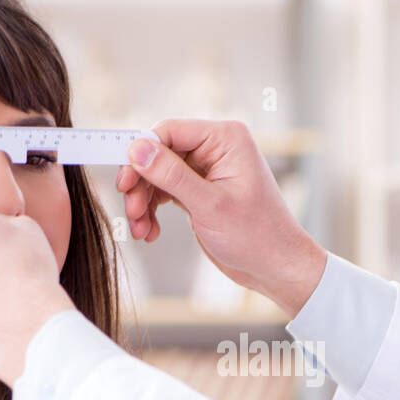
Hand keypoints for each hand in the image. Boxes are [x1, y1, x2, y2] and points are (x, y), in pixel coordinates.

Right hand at [116, 120, 326, 316]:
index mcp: (225, 139)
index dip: (141, 154)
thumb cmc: (256, 236)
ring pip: (158, 175)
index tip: (124, 182)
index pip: (169, 132)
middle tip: (131, 211)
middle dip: (141, 184)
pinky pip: (166, 192)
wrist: (275, 268)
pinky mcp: (199, 191)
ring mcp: (206, 170)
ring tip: (139, 229)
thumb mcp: (209, 205)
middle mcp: (215, 149)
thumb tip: (137, 149)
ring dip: (143, 201)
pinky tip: (150, 232)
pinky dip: (153, 211)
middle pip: (159, 154)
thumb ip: (171, 175)